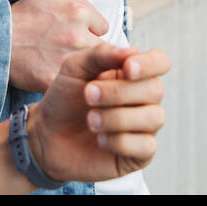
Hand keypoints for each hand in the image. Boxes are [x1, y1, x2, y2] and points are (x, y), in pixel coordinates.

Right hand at [9, 0, 108, 91]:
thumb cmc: (21, 16)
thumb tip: (90, 9)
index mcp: (78, 12)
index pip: (103, 27)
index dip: (92, 32)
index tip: (81, 36)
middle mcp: (78, 34)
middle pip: (103, 49)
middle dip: (91, 51)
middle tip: (75, 53)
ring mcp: (68, 58)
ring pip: (91, 68)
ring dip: (83, 68)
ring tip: (67, 67)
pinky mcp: (57, 78)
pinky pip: (75, 84)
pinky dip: (69, 83)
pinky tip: (58, 79)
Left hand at [26, 43, 168, 183]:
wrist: (46, 135)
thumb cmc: (64, 99)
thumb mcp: (74, 68)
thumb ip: (101, 54)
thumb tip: (131, 51)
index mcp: (132, 73)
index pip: (160, 62)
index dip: (150, 64)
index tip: (127, 68)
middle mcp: (143, 99)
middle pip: (155, 89)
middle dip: (119, 92)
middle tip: (88, 95)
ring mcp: (143, 127)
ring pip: (153, 118)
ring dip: (117, 118)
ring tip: (90, 120)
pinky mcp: (139, 154)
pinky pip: (146, 146)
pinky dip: (120, 142)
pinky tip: (100, 140)